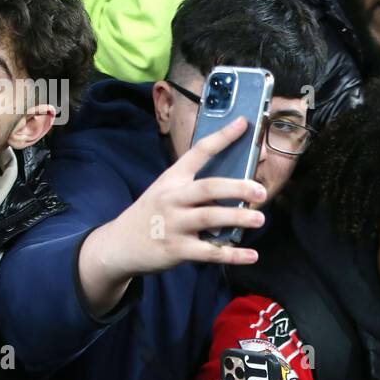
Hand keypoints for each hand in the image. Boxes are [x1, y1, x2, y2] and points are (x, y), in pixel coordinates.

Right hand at [78, 116, 267, 316]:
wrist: (119, 245)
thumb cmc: (152, 214)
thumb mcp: (165, 192)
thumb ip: (193, 187)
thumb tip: (235, 186)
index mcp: (172, 179)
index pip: (198, 152)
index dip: (222, 137)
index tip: (244, 123)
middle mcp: (173, 198)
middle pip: (208, 188)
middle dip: (236, 187)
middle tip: (261, 190)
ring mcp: (174, 224)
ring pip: (210, 218)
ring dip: (237, 218)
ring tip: (259, 218)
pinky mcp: (176, 249)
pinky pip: (209, 252)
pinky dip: (232, 255)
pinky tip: (251, 255)